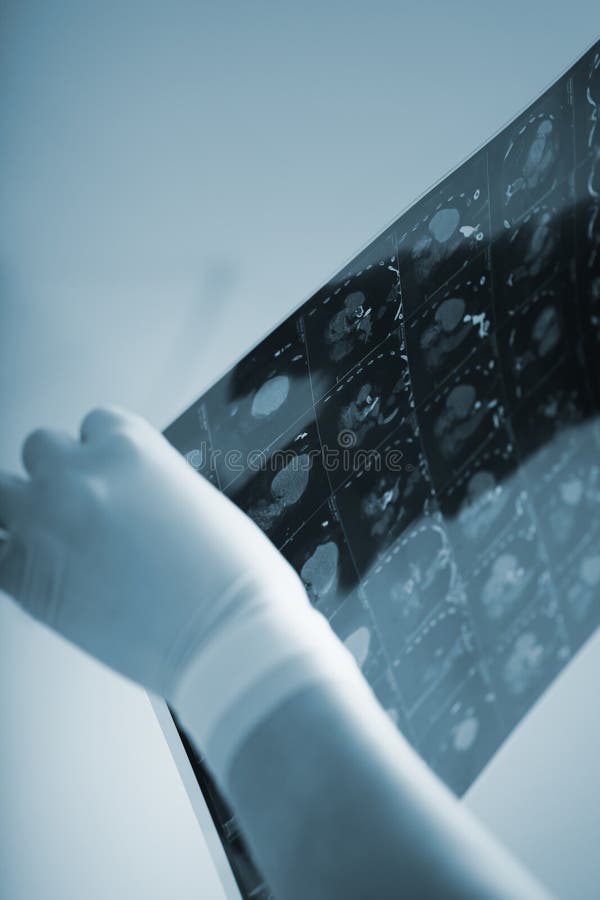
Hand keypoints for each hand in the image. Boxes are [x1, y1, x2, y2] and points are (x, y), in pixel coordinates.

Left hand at [0, 406, 307, 698]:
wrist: (229, 636)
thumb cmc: (236, 580)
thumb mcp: (204, 503)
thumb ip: (158, 489)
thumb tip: (142, 506)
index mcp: (132, 446)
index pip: (94, 424)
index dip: (102, 457)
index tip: (110, 482)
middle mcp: (82, 472)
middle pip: (41, 448)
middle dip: (58, 476)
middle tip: (80, 513)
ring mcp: (47, 519)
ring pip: (1, 490)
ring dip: (22, 511)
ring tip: (52, 542)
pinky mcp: (26, 576)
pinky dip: (11, 562)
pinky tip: (37, 577)